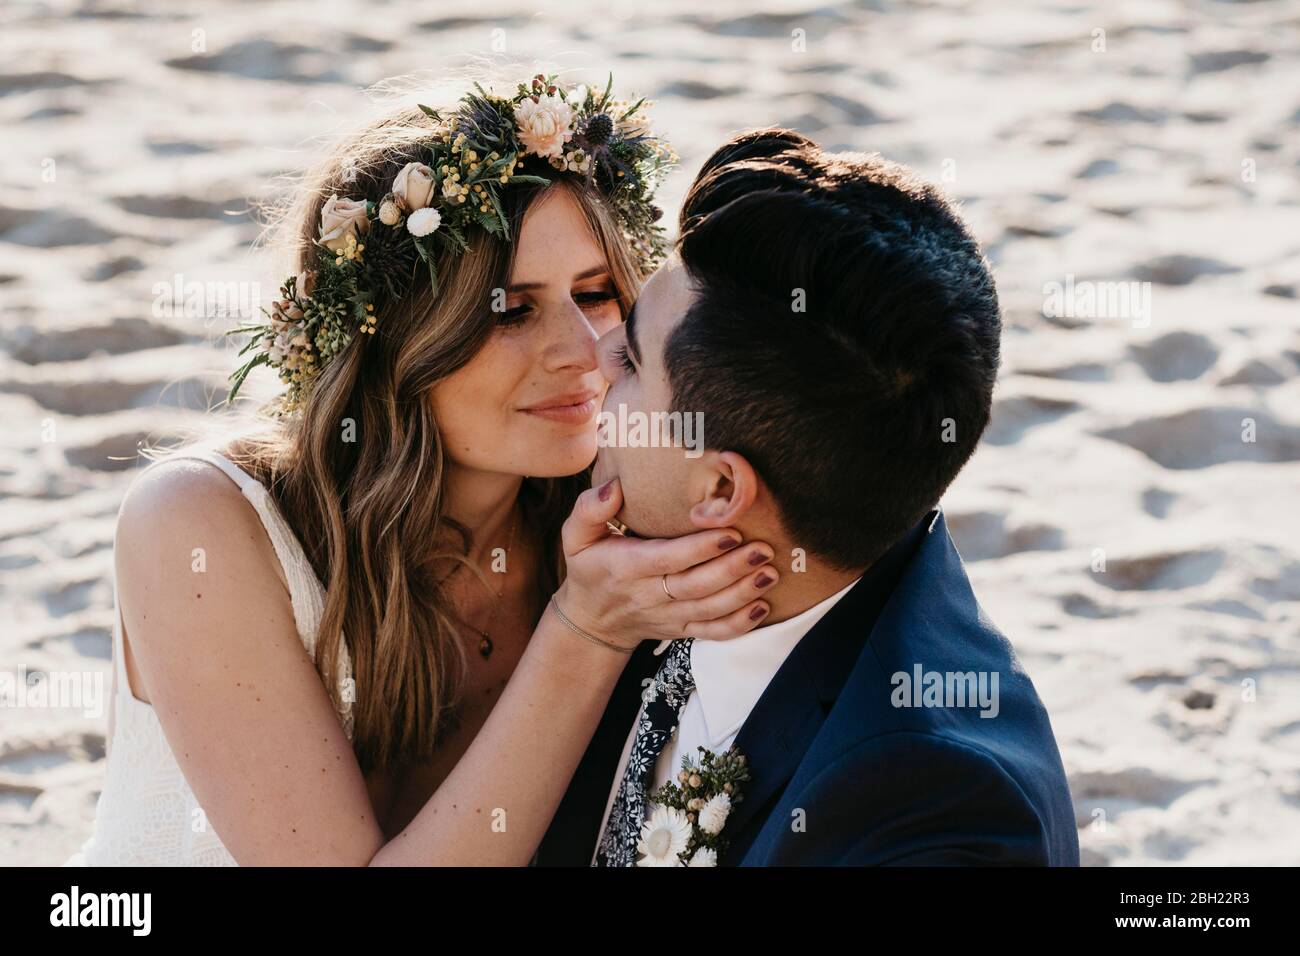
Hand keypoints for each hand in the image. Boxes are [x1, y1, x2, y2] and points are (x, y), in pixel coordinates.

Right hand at [554, 476, 777, 649]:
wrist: (590, 620)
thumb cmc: (589, 567)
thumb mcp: (575, 536)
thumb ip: (590, 509)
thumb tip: (614, 487)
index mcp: (626, 567)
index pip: (667, 559)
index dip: (699, 549)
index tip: (729, 532)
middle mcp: (649, 594)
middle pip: (696, 585)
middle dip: (732, 568)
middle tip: (763, 548)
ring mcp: (667, 615)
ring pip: (709, 609)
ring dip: (742, 593)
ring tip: (769, 572)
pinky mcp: (681, 629)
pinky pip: (711, 632)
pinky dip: (739, 624)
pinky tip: (762, 607)